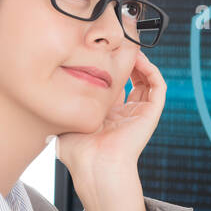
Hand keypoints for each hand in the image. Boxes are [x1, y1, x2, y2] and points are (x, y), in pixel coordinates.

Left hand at [57, 51, 165, 210]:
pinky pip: (159, 88)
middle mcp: (126, 113)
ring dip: (142, 62)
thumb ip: (63, 105)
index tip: (102, 52)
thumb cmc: (78, 151)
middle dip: (127, 61)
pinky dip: (152, 71)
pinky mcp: (150, 114)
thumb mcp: (66, 120)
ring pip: (148, 81)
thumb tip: (50, 90)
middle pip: (133, 80)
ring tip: (131, 48)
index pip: (115, 85)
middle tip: (118, 45)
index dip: (111, 67)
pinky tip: (140, 60)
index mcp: (108, 116)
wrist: (95, 165)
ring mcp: (140, 113)